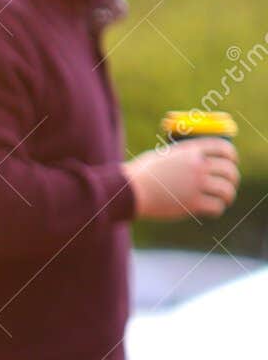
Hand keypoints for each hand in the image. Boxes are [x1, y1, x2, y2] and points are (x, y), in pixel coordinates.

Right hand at [124, 139, 239, 220]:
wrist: (127, 191)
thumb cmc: (139, 175)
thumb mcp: (162, 156)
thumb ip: (181, 156)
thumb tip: (191, 160)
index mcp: (191, 151)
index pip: (223, 148)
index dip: (231, 156)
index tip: (231, 162)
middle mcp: (198, 166)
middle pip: (228, 170)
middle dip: (232, 178)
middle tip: (229, 184)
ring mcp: (196, 185)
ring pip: (226, 190)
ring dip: (228, 195)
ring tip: (225, 200)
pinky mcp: (192, 203)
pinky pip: (216, 206)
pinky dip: (218, 209)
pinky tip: (214, 210)